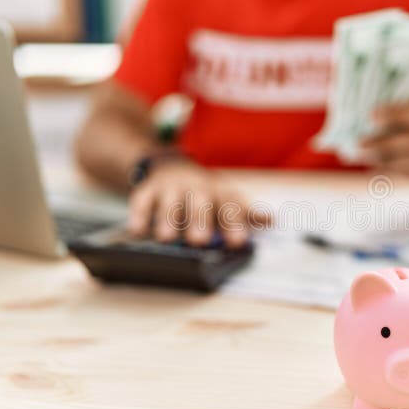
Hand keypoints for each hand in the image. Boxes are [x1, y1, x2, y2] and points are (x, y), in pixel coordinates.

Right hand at [127, 160, 269, 246]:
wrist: (171, 167)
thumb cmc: (205, 194)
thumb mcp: (226, 200)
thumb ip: (246, 214)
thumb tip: (272, 220)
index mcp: (219, 192)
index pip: (230, 206)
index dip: (234, 224)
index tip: (237, 242)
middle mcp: (196, 187)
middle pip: (199, 202)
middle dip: (199, 220)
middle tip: (199, 241)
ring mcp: (171, 187)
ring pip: (169, 202)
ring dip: (167, 219)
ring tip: (165, 238)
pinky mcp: (147, 189)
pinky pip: (140, 199)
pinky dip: (138, 215)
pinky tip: (137, 231)